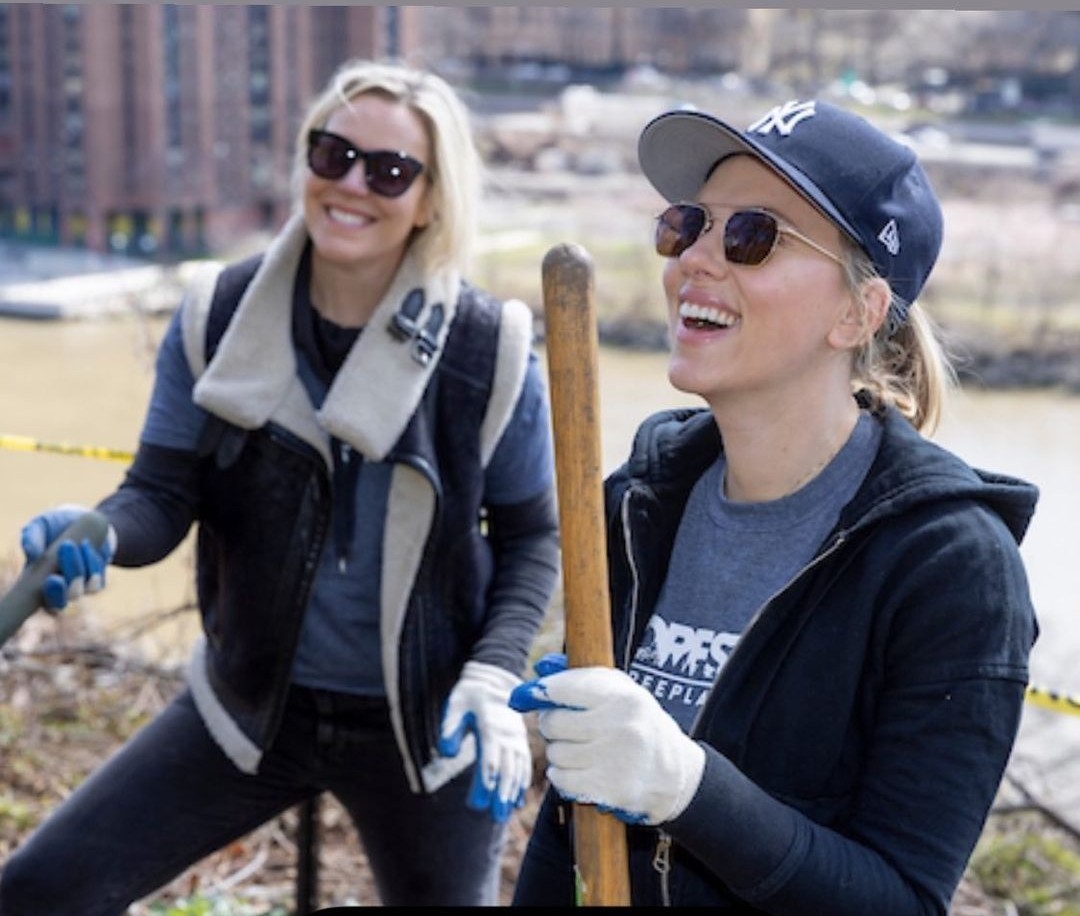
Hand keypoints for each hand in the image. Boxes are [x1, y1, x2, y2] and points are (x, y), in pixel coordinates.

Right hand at [20, 505, 115, 610]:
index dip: (50, 594)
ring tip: (76, 543)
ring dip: (80, 566)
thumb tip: (33, 553)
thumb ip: (32, 537)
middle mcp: (57, 590)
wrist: (81, 521)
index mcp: (36, 582)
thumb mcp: (40, 526)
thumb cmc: (53, 526)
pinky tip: (86, 544)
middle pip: (64, 599)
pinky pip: (98, 581)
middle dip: (66, 582)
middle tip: (63, 555)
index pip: (42, 600)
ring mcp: (78, 588)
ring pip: (84, 588)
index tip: (52, 579)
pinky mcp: (96, 582)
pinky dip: (93, 562)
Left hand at [438, 660, 531, 822]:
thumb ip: (449, 730)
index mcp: (490, 725)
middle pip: (506, 767)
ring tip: (505, 814)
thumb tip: (447, 754)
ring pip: (517, 768)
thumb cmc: (469, 696)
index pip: (489, 756)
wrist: (494, 678)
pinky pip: (524, 765)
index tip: (478, 801)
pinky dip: (521, 783)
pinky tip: (517, 801)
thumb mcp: (454, 706)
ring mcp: (516, 738)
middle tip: (496, 816)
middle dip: (501, 793)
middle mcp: (507, 734)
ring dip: (512, 792)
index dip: (486, 779)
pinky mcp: (519, 742)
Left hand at [509, 652, 705, 825]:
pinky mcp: (608, 790)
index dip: (539, 692)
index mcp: (622, 696)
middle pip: (553, 722)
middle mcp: (620, 726)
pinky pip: (561, 779)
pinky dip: (562, 776)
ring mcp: (615, 760)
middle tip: (566, 728)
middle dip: (552, 725)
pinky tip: (580, 770)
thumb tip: (540, 667)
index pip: (563, 688)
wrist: (676, 774)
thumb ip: (580, 677)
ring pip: (555, 752)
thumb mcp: (620, 692)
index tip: (525, 697)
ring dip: (558, 752)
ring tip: (581, 750)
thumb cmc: (638, 724)